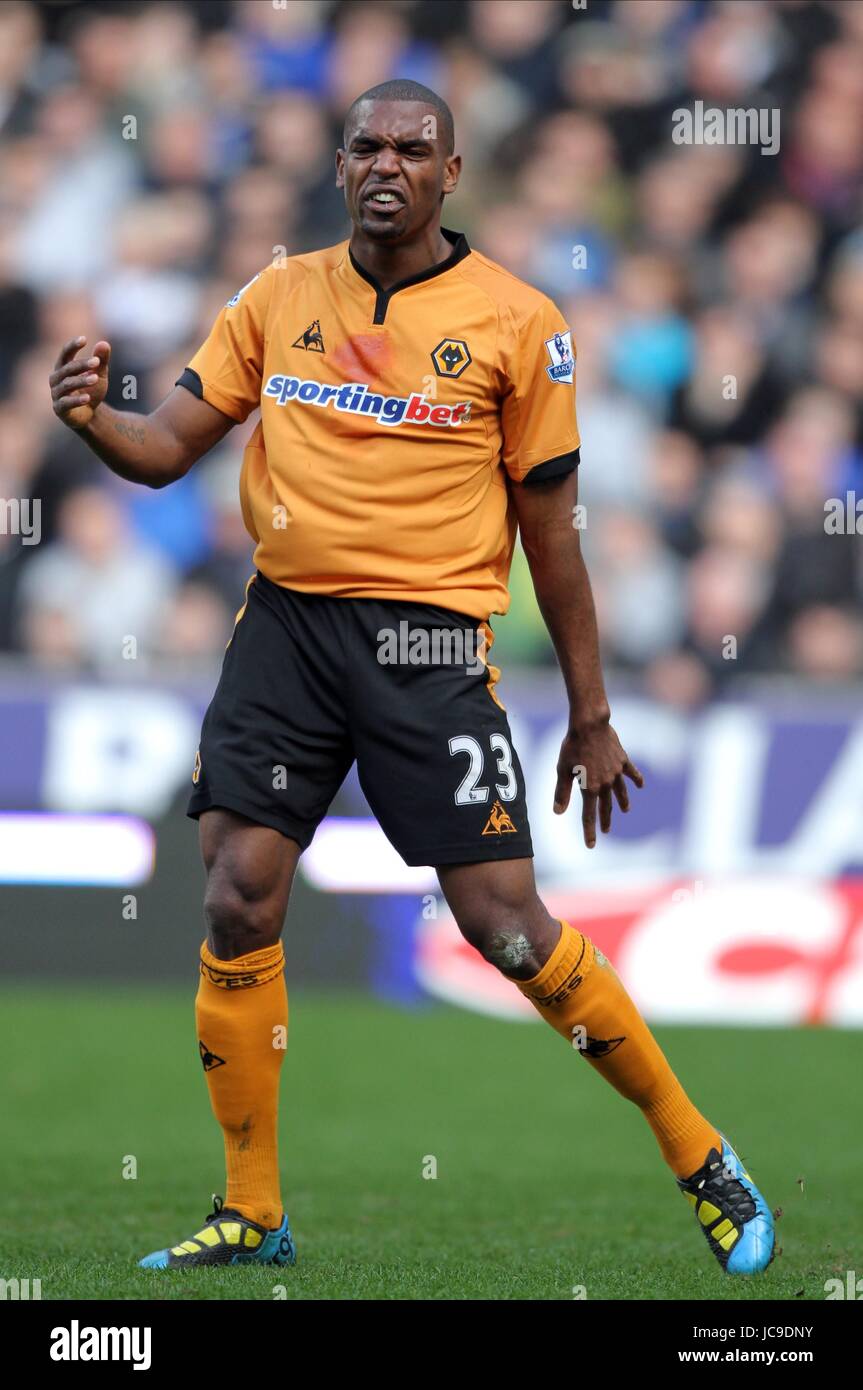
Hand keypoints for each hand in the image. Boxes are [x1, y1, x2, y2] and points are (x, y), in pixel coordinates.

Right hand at [50, 337, 110, 430]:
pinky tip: (88, 397)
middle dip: (82, 364)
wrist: (90, 416)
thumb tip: (104, 344)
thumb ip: (101, 361)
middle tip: (97, 361)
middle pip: (68, 368)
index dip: (73, 346)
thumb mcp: (99, 375)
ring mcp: (56, 394)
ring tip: (96, 378)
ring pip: (67, 385)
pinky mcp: (60, 409)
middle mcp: (56, 379)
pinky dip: (77, 400)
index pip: (65, 354)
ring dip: (81, 380)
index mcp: (63, 367)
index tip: (84, 339)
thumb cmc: (91, 391)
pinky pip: (67, 402)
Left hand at [553, 719, 643, 848]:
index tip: (591, 845)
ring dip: (623, 802)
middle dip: (605, 820)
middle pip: (606, 806)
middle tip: (605, 831)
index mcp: (590, 788)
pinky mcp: (623, 760)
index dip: (589, 831)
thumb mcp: (562, 770)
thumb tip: (557, 812)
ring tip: (626, 810)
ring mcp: (616, 772)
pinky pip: (631, 773)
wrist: (590, 725)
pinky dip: (636, 779)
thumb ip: (562, 792)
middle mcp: (605, 783)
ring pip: (621, 792)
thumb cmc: (572, 747)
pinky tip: (640, 785)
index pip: (589, 816)